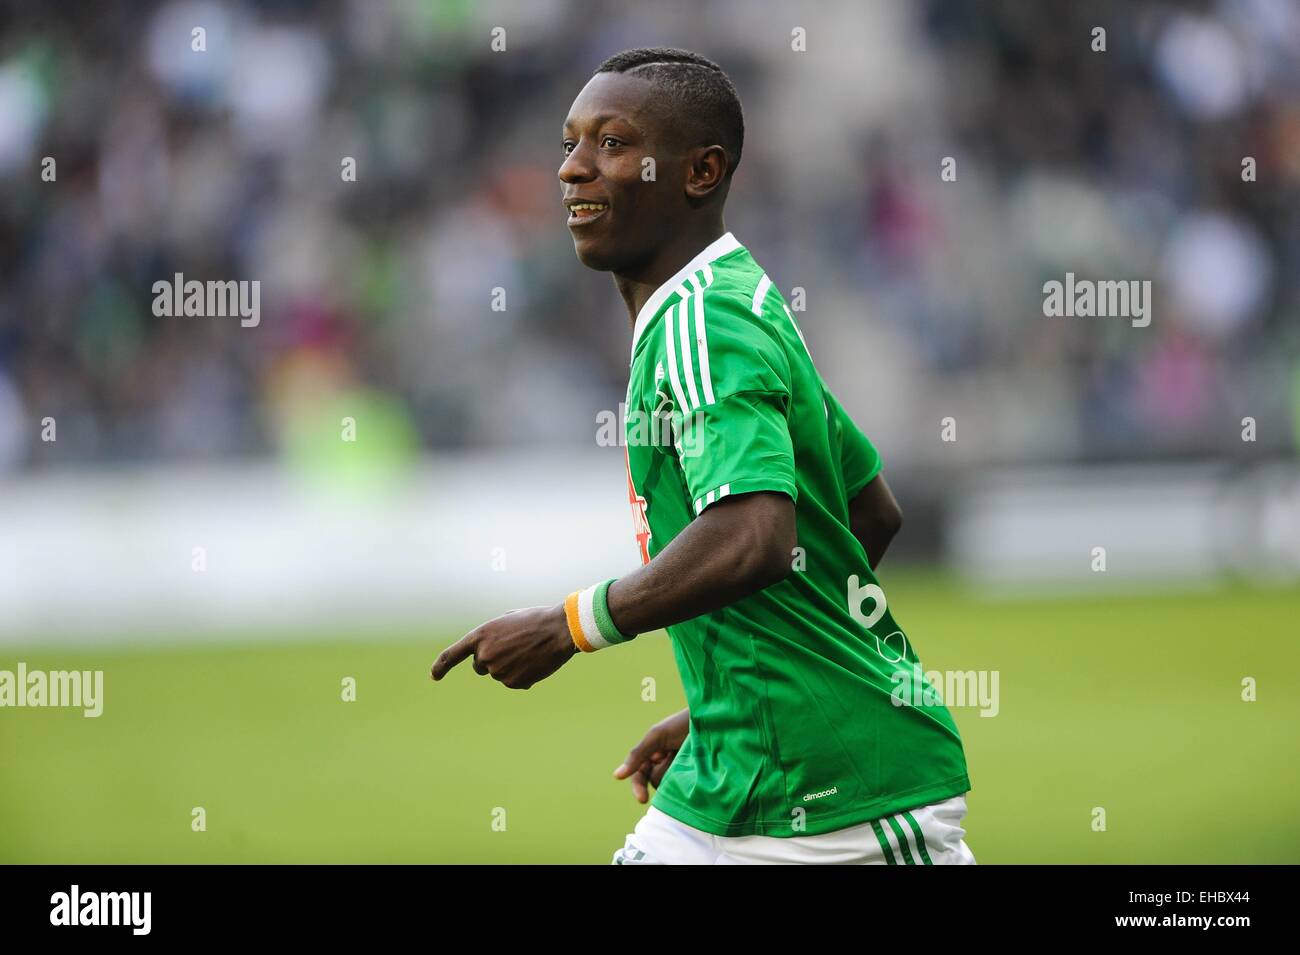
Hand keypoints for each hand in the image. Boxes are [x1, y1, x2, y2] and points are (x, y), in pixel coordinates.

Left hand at [430, 604, 576, 688]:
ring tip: (528, 651)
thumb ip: (491, 636)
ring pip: (498, 674)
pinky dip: (522, 675)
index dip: (440, 667)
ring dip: (510, 666)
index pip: (451, 655)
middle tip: (513, 648)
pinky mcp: (513, 683)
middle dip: (492, 660)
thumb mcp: (506, 620)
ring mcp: (498, 671)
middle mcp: (484, 655)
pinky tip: (534, 662)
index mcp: (480, 636)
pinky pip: (513, 682)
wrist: (558, 630)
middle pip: (480, 666)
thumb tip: (487, 653)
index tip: (434, 676)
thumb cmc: (534, 620)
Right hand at [613, 708, 689, 802]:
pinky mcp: (695, 777)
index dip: (638, 787)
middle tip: (666, 779)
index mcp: (652, 755)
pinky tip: (692, 771)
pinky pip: (684, 787)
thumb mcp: (656, 736)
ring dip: (674, 775)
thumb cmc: (681, 724)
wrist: (711, 720)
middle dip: (660, 777)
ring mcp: (680, 771)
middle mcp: (665, 764)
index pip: (640, 776)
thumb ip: (637, 755)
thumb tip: (616, 776)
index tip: (642, 799)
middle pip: (654, 782)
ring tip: (685, 757)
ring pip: (669, 784)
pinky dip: (686, 782)